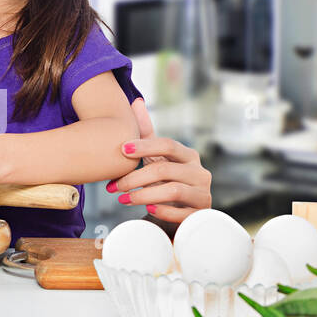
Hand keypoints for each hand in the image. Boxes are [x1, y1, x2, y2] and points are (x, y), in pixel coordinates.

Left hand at [105, 98, 210, 223]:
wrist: (180, 214)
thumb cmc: (165, 182)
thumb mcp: (156, 158)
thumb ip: (147, 133)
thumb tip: (136, 102)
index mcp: (189, 156)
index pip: (168, 145)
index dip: (145, 146)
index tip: (122, 149)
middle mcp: (200, 173)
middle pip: (166, 169)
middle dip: (135, 177)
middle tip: (114, 186)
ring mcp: (202, 194)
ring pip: (173, 190)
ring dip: (143, 194)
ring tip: (123, 199)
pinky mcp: (199, 215)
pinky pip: (181, 213)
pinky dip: (162, 210)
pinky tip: (146, 209)